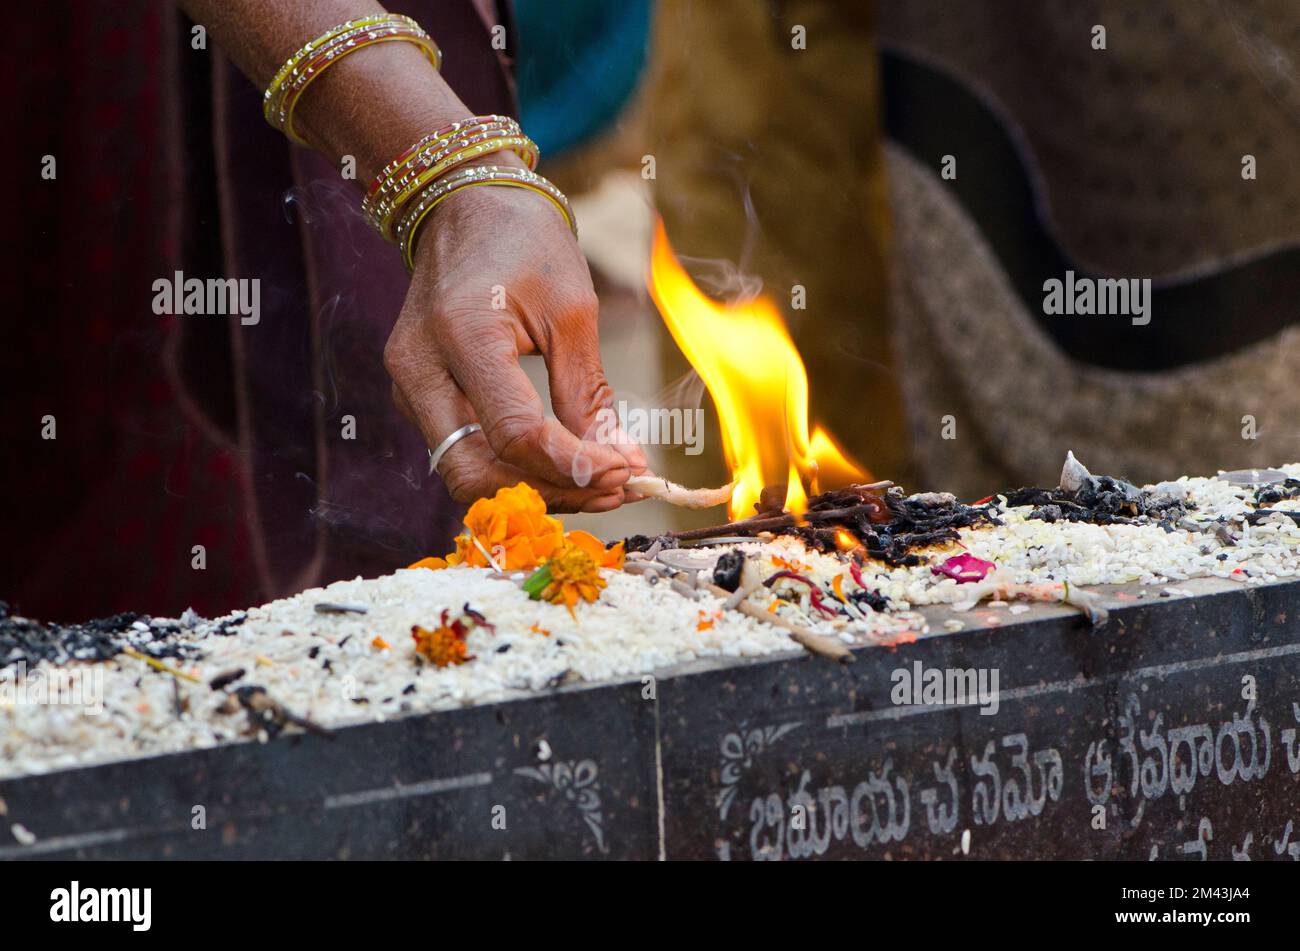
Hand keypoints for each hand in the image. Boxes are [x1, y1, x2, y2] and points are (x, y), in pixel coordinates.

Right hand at [384, 181, 646, 511]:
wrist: (468, 207)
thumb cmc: (525, 245)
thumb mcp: (572, 312)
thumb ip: (590, 395)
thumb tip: (622, 463)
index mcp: (461, 333)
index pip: (514, 434)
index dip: (573, 466)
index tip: (628, 471)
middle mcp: (419, 368)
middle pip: (476, 472)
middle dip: (551, 490)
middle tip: (615, 488)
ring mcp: (409, 386)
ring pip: (467, 473)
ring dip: (536, 488)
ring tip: (601, 482)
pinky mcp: (416, 396)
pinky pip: (464, 452)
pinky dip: (517, 469)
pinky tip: (566, 464)